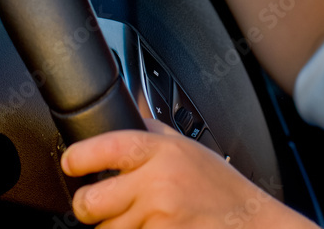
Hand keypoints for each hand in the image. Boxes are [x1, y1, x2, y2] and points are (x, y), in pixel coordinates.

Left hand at [61, 124, 313, 227]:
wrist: (252, 223)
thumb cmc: (221, 188)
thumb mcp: (189, 147)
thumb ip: (154, 130)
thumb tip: (127, 106)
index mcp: (162, 151)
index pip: (106, 147)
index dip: (78, 157)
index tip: (71, 163)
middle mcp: (158, 182)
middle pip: (91, 201)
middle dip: (88, 207)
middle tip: (96, 205)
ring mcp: (159, 216)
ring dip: (116, 228)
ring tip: (139, 218)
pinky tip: (153, 226)